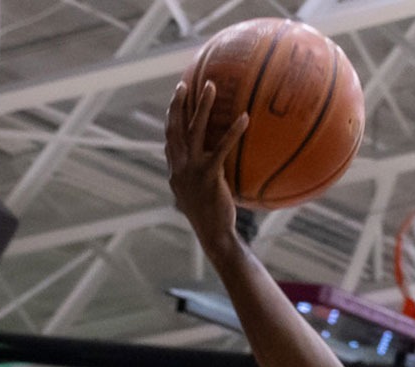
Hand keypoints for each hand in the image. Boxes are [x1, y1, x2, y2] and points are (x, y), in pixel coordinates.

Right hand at [164, 80, 249, 252]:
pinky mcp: (209, 175)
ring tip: (209, 86)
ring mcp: (192, 169)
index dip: (171, 118)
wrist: (212, 234)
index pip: (170, 138)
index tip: (176, 100)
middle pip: (174, 127)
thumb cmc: (210, 216)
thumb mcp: (198, 193)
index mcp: (175, 169)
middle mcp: (179, 166)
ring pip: (194, 130)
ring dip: (201, 106)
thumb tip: (211, 164)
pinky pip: (221, 147)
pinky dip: (232, 131)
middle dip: (177, 104)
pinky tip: (244, 118)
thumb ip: (199, 176)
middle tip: (183, 84)